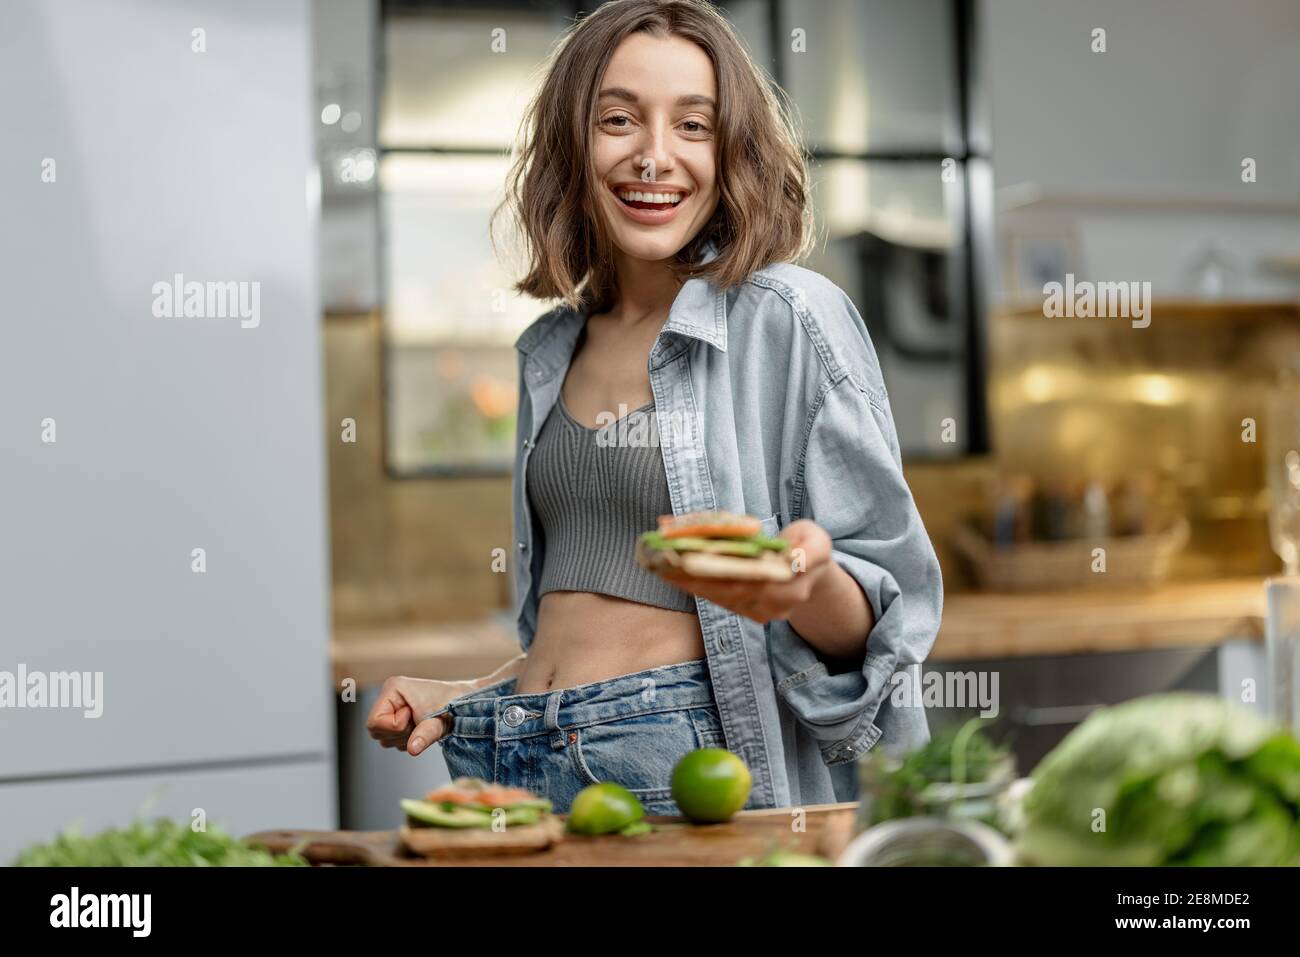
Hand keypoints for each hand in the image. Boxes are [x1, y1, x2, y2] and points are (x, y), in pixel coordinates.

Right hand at [366, 676, 470, 755]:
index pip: (374, 721)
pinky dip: (407, 740)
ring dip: (404, 738)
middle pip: (375, 731)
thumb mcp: (439, 722)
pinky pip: (392, 740)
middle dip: (399, 733)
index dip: (393, 727)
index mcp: (393, 688)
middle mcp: (389, 697)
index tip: (413, 717)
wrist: (464, 704)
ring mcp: (391, 708)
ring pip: (384, 737)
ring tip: (421, 724)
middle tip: (419, 722)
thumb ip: (425, 735)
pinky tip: (419, 728)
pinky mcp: (397, 718)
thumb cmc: (453, 705)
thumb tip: (412, 749)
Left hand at [655, 519, 833, 623]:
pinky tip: (675, 576)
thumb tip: (790, 558)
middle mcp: (779, 603)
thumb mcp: (818, 539)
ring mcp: (763, 612)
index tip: (690, 559)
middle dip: (696, 575)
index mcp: (796, 581)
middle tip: (665, 561)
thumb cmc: (808, 547)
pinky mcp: (750, 613)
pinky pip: (720, 600)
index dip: (721, 568)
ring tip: (662, 567)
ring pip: (722, 596)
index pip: (754, 574)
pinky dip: (697, 588)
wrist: (811, 576)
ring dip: (690, 582)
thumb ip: (809, 548)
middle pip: (732, 587)